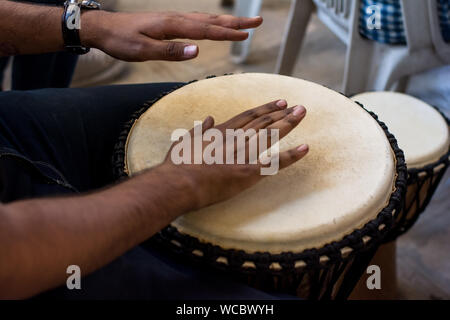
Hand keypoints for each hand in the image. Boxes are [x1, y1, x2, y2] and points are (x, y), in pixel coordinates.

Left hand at [81, 11, 262, 61]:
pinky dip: (211, 22)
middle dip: (235, 22)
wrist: (104, 28)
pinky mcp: (169, 23)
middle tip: (257, 21)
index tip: (246, 35)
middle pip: (211, 20)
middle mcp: (176, 19)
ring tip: (244, 23)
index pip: (205, 30)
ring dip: (226, 21)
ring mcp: (173, 19)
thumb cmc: (122, 40)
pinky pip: (196, 21)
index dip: (227, 33)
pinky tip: (215, 25)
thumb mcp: (142, 50)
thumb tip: (197, 51)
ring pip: (205, 19)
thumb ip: (170, 51)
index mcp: (172, 26)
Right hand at [162, 100, 308, 209]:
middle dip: (282, 113)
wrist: (179, 183)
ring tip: (302, 114)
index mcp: (220, 132)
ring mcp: (242, 154)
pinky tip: (305, 148)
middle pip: (263, 122)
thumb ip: (198, 130)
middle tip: (299, 107)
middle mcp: (235, 138)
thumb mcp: (184, 142)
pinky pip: (274, 162)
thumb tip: (208, 118)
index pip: (248, 116)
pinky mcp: (248, 172)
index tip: (280, 102)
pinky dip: (291, 155)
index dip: (265, 108)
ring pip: (270, 135)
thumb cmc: (178, 165)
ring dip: (288, 124)